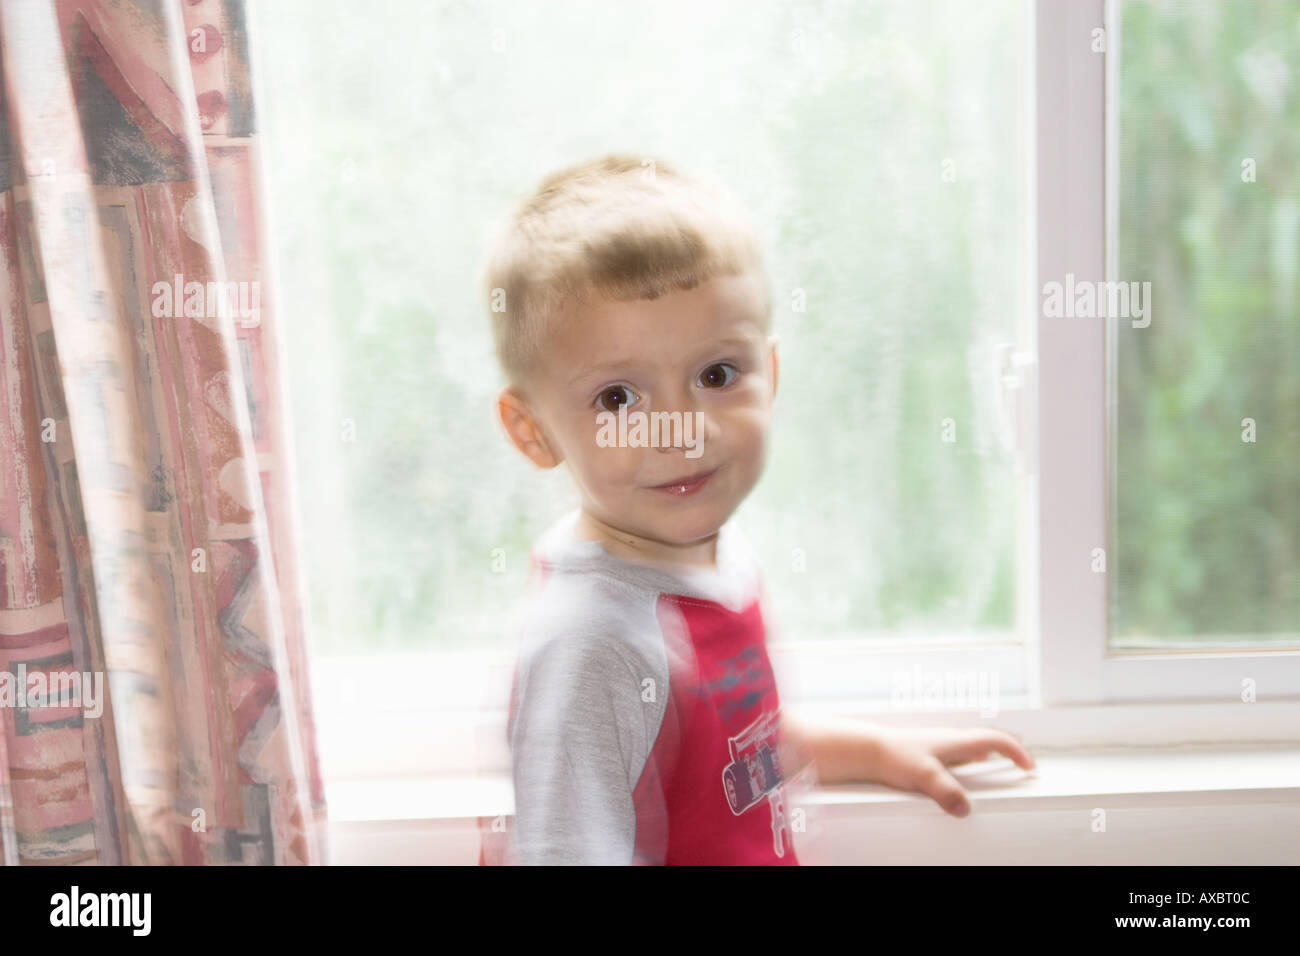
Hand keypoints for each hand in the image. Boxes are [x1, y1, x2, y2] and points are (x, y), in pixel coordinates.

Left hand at [870, 727, 1035, 817]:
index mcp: (956, 741)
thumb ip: (945, 791)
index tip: (1029, 765)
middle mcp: (950, 740)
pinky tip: (967, 766)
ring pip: (973, 744)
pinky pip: (959, 752)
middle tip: (1023, 759)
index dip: (1016, 751)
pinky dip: (973, 757)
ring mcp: (940, 744)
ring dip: (991, 751)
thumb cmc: (893, 755)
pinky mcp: (929, 752)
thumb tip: (964, 807)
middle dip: (1009, 747)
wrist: (869, 749)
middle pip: (988, 738)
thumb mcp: (923, 776)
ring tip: (1002, 760)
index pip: (995, 739)